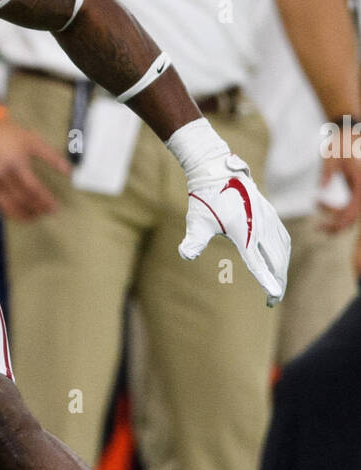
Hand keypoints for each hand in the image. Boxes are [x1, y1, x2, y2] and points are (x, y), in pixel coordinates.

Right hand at [0, 118, 70, 219]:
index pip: (34, 189)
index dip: (45, 201)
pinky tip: (10, 210)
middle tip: (45, 214)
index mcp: (17, 163)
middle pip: (21, 200)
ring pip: (5, 206)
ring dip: (20, 215)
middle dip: (35, 210)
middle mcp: (2, 174)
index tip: (55, 208)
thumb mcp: (33, 141)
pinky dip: (0, 210)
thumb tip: (69, 172)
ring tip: (31, 217)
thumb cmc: (10, 134)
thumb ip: (52, 157)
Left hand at [179, 151, 290, 306]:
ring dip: (282, 268)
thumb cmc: (204, 197)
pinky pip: (283, 237)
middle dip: (277, 281)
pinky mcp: (269, 212)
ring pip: (282, 249)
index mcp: (244, 231)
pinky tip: (280, 260)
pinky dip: (284, 253)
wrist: (215, 169)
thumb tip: (185, 254)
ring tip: (277, 284)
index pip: (258, 262)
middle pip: (276, 259)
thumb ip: (193, 240)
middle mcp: (260, 225)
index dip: (266, 281)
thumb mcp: (196, 221)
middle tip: (273, 300)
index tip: (273, 297)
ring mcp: (267, 218)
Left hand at [317, 148, 360, 233]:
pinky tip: (318, 202)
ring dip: (335, 220)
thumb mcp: (332, 155)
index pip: (352, 212)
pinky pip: (347, 206)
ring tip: (316, 214)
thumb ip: (328, 171)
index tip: (320, 225)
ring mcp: (360, 190)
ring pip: (351, 214)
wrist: (348, 132)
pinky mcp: (355, 189)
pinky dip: (334, 209)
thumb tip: (321, 188)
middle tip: (318, 228)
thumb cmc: (341, 142)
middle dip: (337, 227)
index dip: (338, 224)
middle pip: (353, 218)